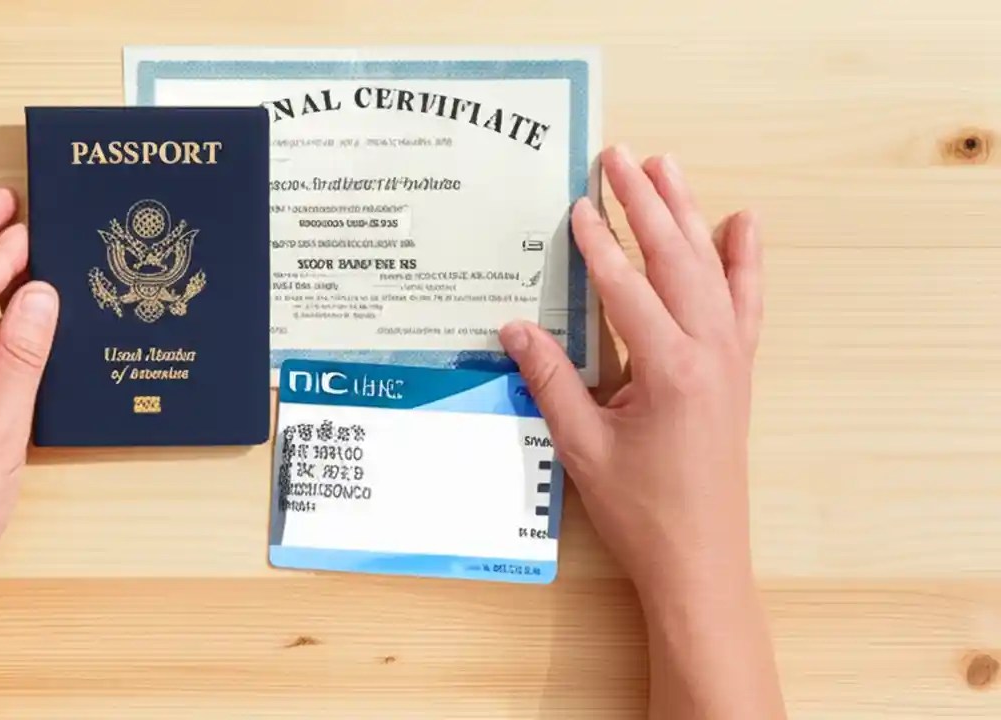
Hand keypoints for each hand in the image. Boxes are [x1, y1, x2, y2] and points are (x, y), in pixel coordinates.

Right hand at [500, 146, 782, 718]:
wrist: (700, 557)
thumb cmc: (641, 509)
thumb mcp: (581, 446)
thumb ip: (550, 380)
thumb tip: (513, 328)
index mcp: (669, 369)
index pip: (627, 288)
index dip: (598, 243)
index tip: (575, 203)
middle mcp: (710, 352)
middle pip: (675, 259)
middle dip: (645, 204)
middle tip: (619, 157)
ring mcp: (731, 358)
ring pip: (712, 268)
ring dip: (688, 213)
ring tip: (667, 166)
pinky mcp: (738, 370)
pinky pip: (746, 302)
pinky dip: (744, 260)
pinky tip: (742, 225)